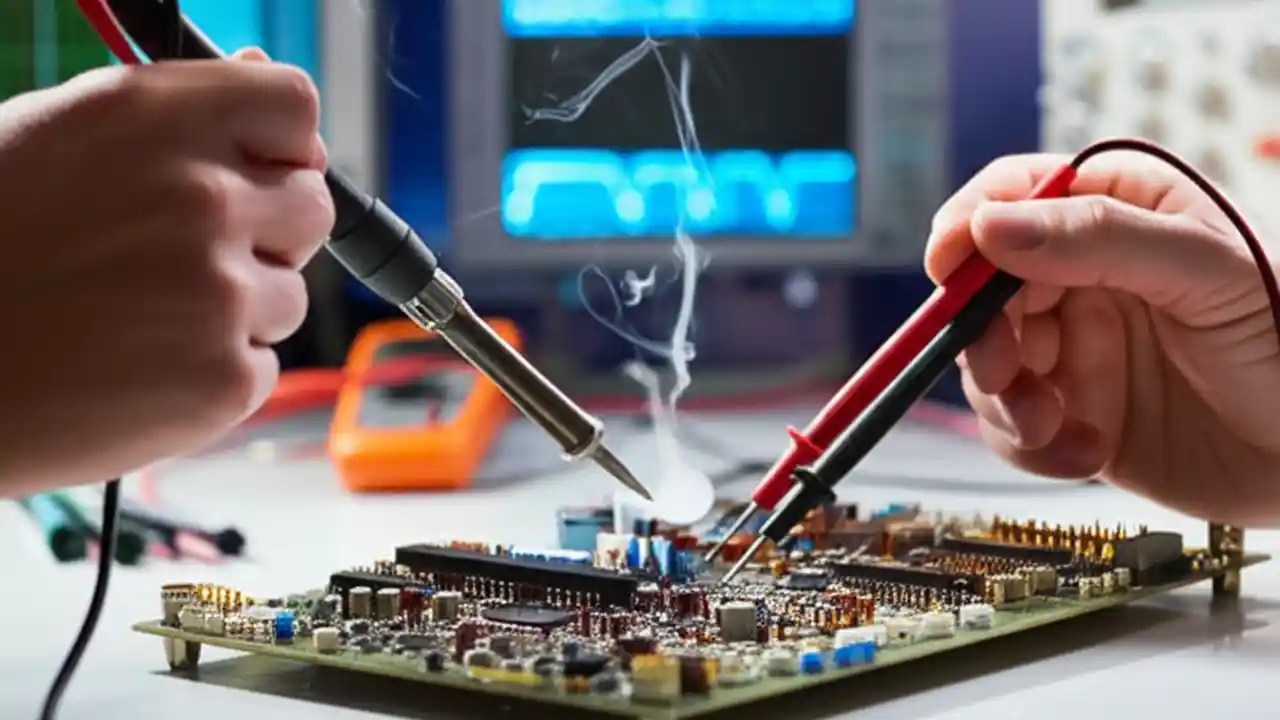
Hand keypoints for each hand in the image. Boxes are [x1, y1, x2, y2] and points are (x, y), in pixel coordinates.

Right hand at [0, 49, 332, 495]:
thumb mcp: (57, 138)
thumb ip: (175, 116)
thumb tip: (256, 74)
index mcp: (159, 119)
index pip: (293, 107)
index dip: (281, 144)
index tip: (259, 169)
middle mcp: (202, 198)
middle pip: (311, 206)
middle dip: (267, 233)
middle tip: (184, 258)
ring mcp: (220, 292)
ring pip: (290, 293)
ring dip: (238, 309)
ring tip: (142, 318)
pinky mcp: (224, 378)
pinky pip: (262, 364)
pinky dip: (215, 374)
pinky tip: (142, 368)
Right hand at [926, 152, 1279, 526]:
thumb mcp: (1206, 273)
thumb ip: (1099, 240)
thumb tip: (993, 225)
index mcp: (1118, 212)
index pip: (1015, 196)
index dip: (970, 226)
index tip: (948, 266)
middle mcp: (1082, 274)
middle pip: (983, 289)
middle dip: (983, 335)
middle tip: (1007, 371)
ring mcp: (1072, 345)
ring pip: (985, 362)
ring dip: (1004, 399)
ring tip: (1051, 424)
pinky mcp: (1069, 411)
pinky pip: (1008, 424)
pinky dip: (1029, 445)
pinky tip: (1083, 450)